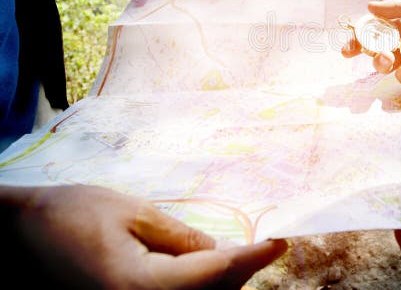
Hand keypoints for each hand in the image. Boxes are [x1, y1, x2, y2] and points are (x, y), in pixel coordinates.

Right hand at [5, 185, 286, 288]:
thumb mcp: (132, 212)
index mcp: (137, 283)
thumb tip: (222, 251)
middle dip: (242, 273)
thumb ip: (181, 237)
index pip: (212, 272)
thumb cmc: (70, 213)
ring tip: (247, 252)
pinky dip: (200, 285)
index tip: (280, 241)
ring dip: (224, 281)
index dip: (251, 258)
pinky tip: (213, 264)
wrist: (19, 234)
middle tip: (269, 245)